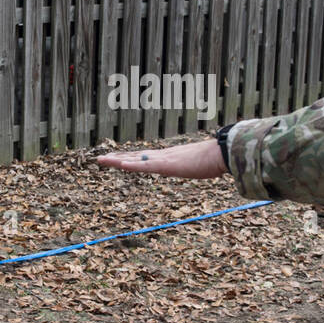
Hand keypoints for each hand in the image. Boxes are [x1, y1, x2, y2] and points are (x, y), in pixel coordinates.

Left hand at [96, 139, 227, 178]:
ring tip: (101, 160)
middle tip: (100, 158)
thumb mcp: (202, 167)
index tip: (117, 158)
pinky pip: (144, 166)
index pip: (145, 158)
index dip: (130, 158)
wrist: (223, 153)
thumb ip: (199, 166)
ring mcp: (164, 159)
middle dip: (117, 158)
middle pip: (135, 157)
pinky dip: (130, 165)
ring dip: (117, 160)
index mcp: (170, 157)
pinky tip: (118, 164)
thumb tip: (206, 169)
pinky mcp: (166, 164)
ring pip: (135, 160)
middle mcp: (164, 156)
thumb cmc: (216, 160)